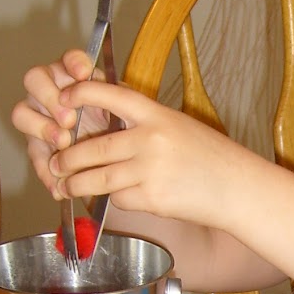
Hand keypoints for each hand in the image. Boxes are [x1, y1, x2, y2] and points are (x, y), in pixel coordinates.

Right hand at [12, 50, 110, 201]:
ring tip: (63, 142)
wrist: (119, 161)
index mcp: (75, 77)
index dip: (73, 62)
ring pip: (21, 112)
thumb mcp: (122, 114)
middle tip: (69, 118)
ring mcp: (39, 117)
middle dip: (50, 97)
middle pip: (34, 79)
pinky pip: (33, 155)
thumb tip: (99, 93)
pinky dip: (46, 170)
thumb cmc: (120, 129)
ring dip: (41, 127)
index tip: (84, 73)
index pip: (68, 60)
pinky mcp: (37, 145)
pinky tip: (58, 184)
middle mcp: (51, 91)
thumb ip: (112, 100)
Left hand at [33, 77, 236, 224]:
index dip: (80, 94)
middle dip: (68, 157)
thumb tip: (106, 124)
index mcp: (156, 114)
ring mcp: (150, 169)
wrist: (238, 188)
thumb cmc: (211, 157)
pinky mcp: (152, 198)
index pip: (109, 94)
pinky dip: (112, 199)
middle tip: (55, 162)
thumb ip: (145, 124)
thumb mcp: (179, 126)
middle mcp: (150, 139)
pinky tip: (115, 198)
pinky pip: (118, 198)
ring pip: (98, 177)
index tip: (63, 99)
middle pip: (94, 146)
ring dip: (76, 183)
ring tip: (65, 185)